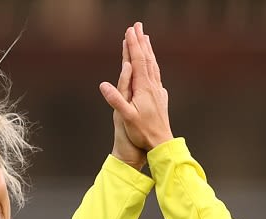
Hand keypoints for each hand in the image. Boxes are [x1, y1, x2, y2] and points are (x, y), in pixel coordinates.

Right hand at [99, 21, 174, 151]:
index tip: (129, 30)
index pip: (138, 61)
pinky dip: (153, 65)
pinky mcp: (161, 99)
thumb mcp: (126, 117)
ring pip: (154, 65)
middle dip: (141, 41)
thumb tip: (103, 85)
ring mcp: (158, 92)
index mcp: (143, 88)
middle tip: (138, 26)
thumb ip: (116, 100)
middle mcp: (153, 86)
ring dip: (149, 51)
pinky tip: (154, 66)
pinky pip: (157, 76)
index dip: (133, 45)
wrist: (162, 144)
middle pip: (147, 58)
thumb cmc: (143, 133)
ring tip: (146, 39)